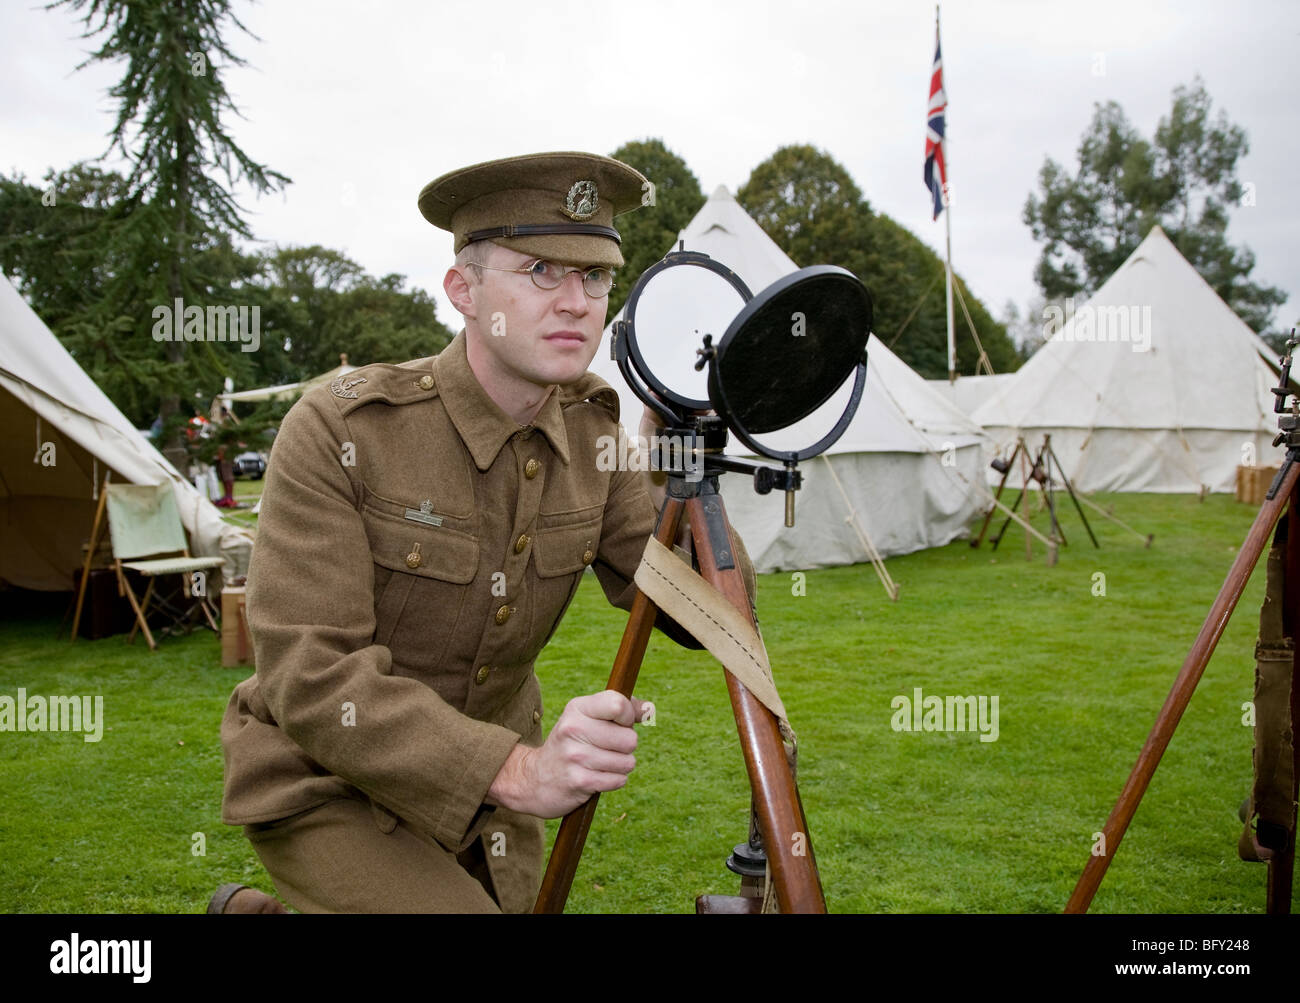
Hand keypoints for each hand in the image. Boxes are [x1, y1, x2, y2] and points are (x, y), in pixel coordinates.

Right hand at [486, 690, 653, 818]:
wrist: (534, 778)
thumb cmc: (573, 743)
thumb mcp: (588, 718)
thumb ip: (622, 709)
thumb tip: (648, 710)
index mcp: (578, 708)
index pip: (618, 704)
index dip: (628, 716)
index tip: (619, 723)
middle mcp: (573, 728)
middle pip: (630, 739)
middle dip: (626, 747)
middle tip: (606, 748)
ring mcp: (575, 755)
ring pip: (627, 762)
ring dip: (620, 766)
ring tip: (600, 764)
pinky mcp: (579, 781)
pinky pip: (618, 780)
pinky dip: (613, 781)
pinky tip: (596, 777)